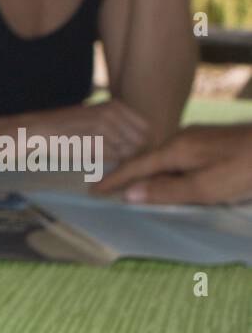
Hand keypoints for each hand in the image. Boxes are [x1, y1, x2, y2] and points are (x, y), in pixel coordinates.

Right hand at [28, 99, 151, 162]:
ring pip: (129, 152)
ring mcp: (105, 128)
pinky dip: (110, 165)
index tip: (126, 152)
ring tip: (105, 162)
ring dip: (121, 160)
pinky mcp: (96, 143)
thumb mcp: (94, 115)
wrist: (38, 131)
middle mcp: (114, 114)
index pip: (145, 128)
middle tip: (118, 161)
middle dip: (134, 153)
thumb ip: (117, 124)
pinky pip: (114, 159)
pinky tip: (96, 162)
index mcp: (116, 105)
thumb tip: (139, 141)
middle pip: (141, 141)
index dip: (139, 142)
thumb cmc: (64, 127)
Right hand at [92, 125, 251, 204]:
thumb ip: (167, 191)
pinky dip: (166, 170)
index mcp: (176, 149)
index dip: (114, 180)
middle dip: (127, 174)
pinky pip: (178, 157)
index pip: (136, 167)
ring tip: (135, 187)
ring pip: (164, 159)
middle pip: (147, 160)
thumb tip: (131, 194)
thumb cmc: (244, 169)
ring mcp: (199, 138)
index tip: (94, 190)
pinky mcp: (212, 141)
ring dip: (148, 173)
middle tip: (107, 189)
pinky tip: (170, 178)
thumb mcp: (205, 188)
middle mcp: (183, 139)